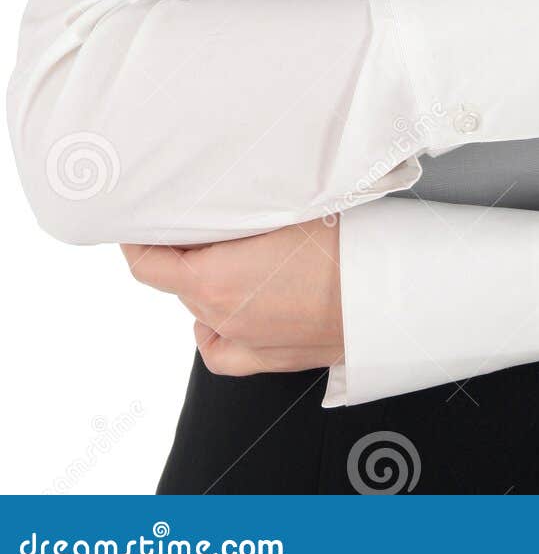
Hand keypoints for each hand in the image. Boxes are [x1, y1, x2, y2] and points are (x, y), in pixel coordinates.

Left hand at [121, 217, 342, 376]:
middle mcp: (220, 315)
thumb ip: (240, 206)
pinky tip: (223, 313)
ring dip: (205, 281)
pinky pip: (219, 348)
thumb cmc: (343, 246)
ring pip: (201, 308)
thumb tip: (216, 195)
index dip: (138, 239)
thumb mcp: (286, 207)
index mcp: (213, 279)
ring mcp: (243, 341)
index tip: (142, 220)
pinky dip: (213, 329)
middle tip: (204, 221)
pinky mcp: (268, 358)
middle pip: (177, 280)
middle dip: (183, 251)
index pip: (147, 265)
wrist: (387, 294)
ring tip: (230, 254)